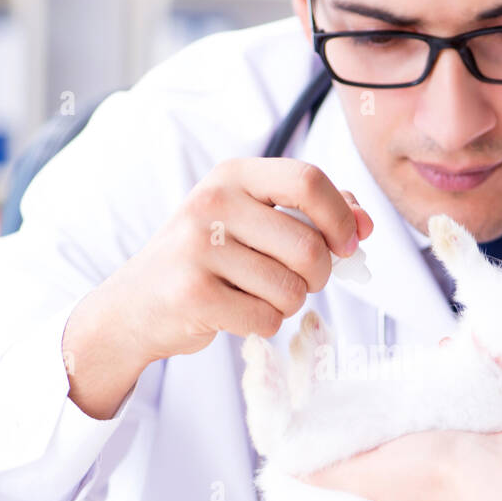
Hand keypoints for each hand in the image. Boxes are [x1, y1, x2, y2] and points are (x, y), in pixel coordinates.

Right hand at [62, 160, 371, 417]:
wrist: (137, 303)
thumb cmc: (208, 260)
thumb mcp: (253, 221)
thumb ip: (311, 214)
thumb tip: (364, 223)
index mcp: (233, 176)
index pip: (309, 181)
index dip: (341, 218)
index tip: (347, 245)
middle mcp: (212, 202)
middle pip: (309, 247)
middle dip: (319, 276)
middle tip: (301, 282)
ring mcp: (198, 248)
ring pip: (291, 290)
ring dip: (288, 304)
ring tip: (258, 296)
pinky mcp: (193, 294)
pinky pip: (265, 319)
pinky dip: (263, 325)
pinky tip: (236, 313)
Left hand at [300, 430, 478, 500]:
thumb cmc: (438, 475)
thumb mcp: (371, 469)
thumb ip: (331, 473)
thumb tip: (293, 473)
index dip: (340, 480)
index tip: (343, 451)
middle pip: (377, 497)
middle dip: (375, 467)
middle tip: (376, 437)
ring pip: (408, 486)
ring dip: (405, 460)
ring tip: (408, 435)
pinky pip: (439, 480)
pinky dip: (434, 460)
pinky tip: (435, 439)